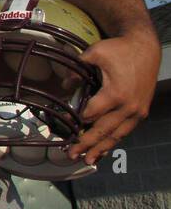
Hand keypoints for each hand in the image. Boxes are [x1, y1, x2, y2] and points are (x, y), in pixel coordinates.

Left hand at [68, 31, 158, 163]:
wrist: (145, 48)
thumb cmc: (119, 50)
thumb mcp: (94, 54)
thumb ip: (77, 71)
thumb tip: (65, 86)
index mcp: (116, 94)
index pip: (91, 114)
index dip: (75, 122)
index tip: (62, 128)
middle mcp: (128, 107)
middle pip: (103, 130)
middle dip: (86, 144)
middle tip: (71, 155)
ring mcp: (137, 112)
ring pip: (117, 135)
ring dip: (101, 149)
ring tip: (87, 160)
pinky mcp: (141, 112)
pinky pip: (126, 131)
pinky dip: (114, 141)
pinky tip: (104, 150)